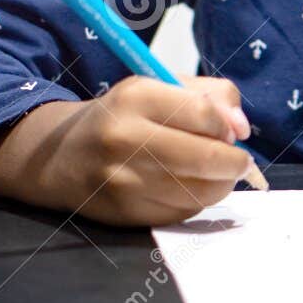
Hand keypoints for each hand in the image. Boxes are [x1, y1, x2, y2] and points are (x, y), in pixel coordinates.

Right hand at [0, 75, 254, 226]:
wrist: (60, 157)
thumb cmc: (122, 116)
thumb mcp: (159, 87)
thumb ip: (210, 97)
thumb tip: (241, 129)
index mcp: (136, 96)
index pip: (204, 113)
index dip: (229, 125)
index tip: (235, 130)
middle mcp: (126, 139)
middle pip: (208, 158)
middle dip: (236, 162)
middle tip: (238, 160)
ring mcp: (125, 181)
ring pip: (202, 191)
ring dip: (220, 184)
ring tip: (213, 172)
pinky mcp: (127, 214)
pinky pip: (184, 212)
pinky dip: (196, 200)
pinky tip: (186, 186)